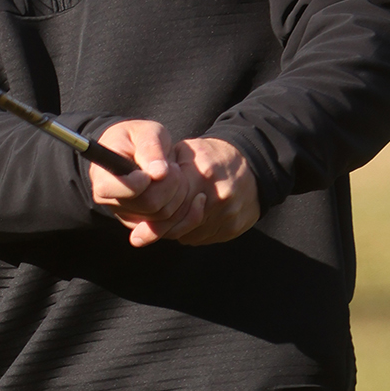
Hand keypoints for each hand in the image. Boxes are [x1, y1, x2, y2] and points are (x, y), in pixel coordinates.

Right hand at [89, 120, 195, 245]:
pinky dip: (181, 207)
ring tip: (174, 174)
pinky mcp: (141, 223)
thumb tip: (158, 173)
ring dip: (178, 194)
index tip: (154, 170)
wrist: (137, 151)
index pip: (111, 189)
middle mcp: (108, 199)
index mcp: (101, 175)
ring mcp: (124, 214)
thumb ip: (150, 148)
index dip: (137, 183)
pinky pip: (168, 225)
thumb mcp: (145, 131)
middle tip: (173, 167)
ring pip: (162, 216)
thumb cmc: (138, 137)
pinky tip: (178, 188)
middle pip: (148, 204)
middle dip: (170, 184)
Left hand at [90, 125, 261, 246]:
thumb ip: (160, 169)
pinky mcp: (236, 225)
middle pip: (180, 225)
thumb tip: (137, 191)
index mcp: (201, 175)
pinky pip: (205, 238)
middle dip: (160, 230)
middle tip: (144, 235)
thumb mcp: (183, 152)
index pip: (169, 208)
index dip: (152, 221)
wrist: (252, 162)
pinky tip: (188, 223)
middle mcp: (218, 196)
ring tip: (169, 221)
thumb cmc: (210, 155)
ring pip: (191, 235)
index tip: (136, 234)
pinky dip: (192, 234)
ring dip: (176, 232)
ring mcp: (229, 213)